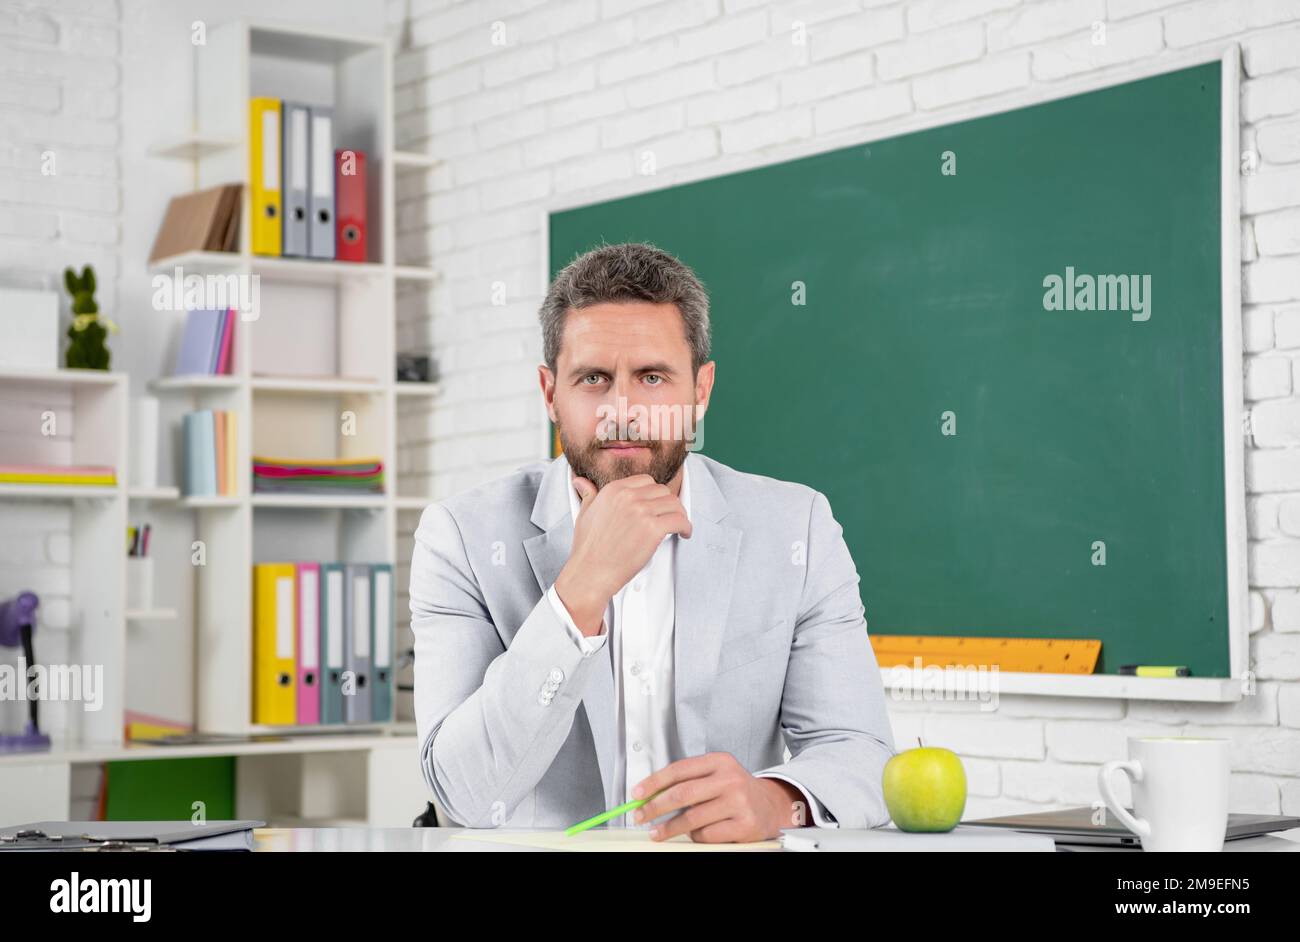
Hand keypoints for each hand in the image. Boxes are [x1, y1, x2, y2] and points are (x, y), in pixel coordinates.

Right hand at [553, 473, 690, 635]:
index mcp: (613, 490)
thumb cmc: (587, 548)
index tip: (657, 506)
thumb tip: (579, 481)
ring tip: (679, 526)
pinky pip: (680, 520)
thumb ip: (588, 494)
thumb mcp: (584, 514)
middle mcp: (627, 496)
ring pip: (674, 503)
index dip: (654, 494)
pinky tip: (684, 534)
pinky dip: (686, 527)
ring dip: (680, 515)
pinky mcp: (653, 529)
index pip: (646, 481)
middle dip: (668, 504)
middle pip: (662, 491)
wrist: (590, 573)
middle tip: (670, 518)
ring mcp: (641, 511)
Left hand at [629, 752, 806, 842]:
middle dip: (655, 807)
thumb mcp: (715, 775)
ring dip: (669, 828)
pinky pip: (707, 835)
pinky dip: (696, 837)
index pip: (679, 770)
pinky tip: (696, 834)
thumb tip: (650, 794)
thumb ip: (688, 780)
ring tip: (658, 833)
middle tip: (641, 815)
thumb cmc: (736, 790)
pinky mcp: (744, 825)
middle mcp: (730, 779)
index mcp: (719, 761)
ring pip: (692, 818)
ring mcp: (738, 802)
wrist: (771, 806)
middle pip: (682, 794)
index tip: (638, 794)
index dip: (654, 782)